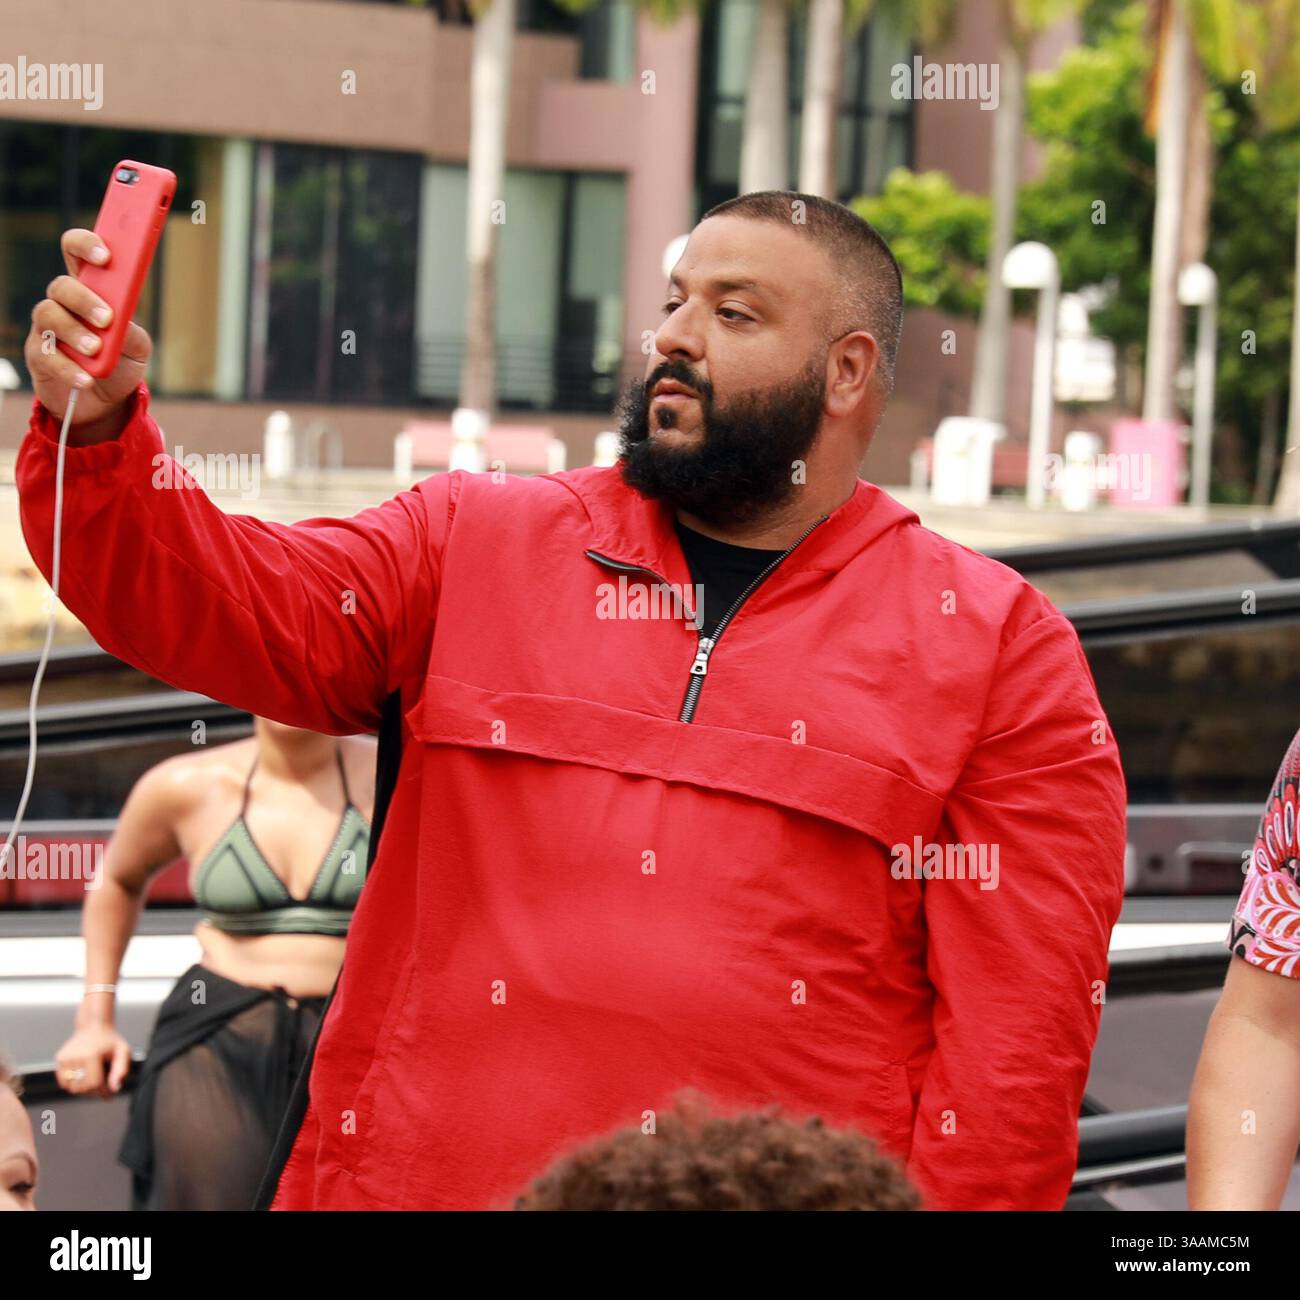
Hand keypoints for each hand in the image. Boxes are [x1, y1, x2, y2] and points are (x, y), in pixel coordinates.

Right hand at [24, 228, 151, 438]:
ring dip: (75, 331)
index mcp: (89, 290)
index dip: (86, 246)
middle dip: (84, 299)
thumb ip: (132, 333)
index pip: (76, 253)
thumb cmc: (119, 362)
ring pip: (49, 315)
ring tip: (96, 349)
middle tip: (107, 318)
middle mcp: (63, 304)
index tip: (105, 256)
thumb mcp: (137, 348)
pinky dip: (69, 368)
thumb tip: (122, 325)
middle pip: (62, 286)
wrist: (105, 402)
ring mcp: (47, 328)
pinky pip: (47, 355)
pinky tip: (87, 378)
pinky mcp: (39, 355)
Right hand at [53, 1024, 133, 1098]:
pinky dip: (73, 1084)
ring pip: (72, 1088)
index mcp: (91, 1055)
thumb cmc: (110, 1040)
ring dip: (83, 1089)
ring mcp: (65, 1058)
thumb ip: (121, 1069)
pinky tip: (84, 1077)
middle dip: (94, 1092)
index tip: (109, 1094)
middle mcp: (75, 1056)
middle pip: (82, 1088)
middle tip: (102, 1088)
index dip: (103, 1092)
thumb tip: (115, 1088)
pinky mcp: (59, 1059)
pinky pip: (64, 1082)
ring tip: (94, 1082)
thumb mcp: (123, 1051)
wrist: (94, 1026)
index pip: (94, 1084)